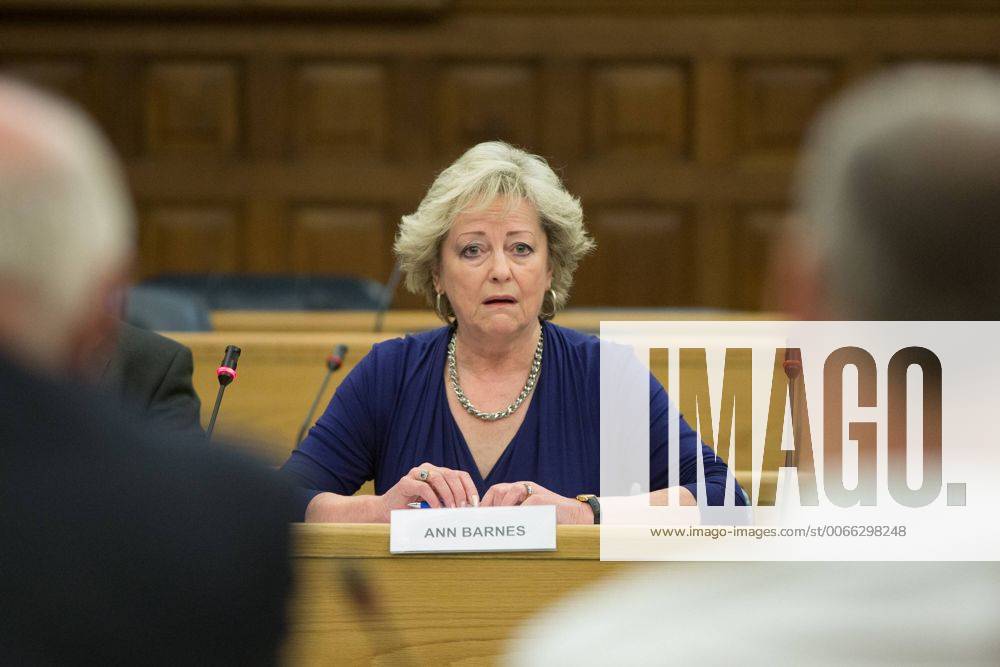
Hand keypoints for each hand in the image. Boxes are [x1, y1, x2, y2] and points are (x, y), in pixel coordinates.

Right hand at [378, 464, 478, 520]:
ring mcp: (416, 473)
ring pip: (439, 478)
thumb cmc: (413, 509)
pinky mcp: (405, 482)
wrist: (386, 511)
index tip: (475, 503)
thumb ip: (449, 502)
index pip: (460, 475)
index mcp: (439, 472)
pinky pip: (424, 487)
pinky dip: (433, 499)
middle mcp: (429, 469)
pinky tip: (437, 509)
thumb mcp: (436, 504)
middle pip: (451, 475)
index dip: (470, 487)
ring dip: (448, 495)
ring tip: (451, 509)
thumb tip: (470, 510)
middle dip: (460, 492)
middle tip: (462, 508)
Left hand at [480, 481, 594, 523]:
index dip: (485, 504)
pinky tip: (514, 524)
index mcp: (518, 492)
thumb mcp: (527, 517)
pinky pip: (524, 504)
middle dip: (491, 506)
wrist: (574, 517)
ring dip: (502, 509)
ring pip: (509, 492)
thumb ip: (513, 516)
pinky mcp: (541, 498)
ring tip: (500, 524)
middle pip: (498, 490)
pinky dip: (517, 513)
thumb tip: (492, 527)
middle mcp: (524, 488)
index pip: (495, 492)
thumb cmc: (550, 520)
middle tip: (487, 522)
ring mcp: (533, 491)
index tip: (478, 518)